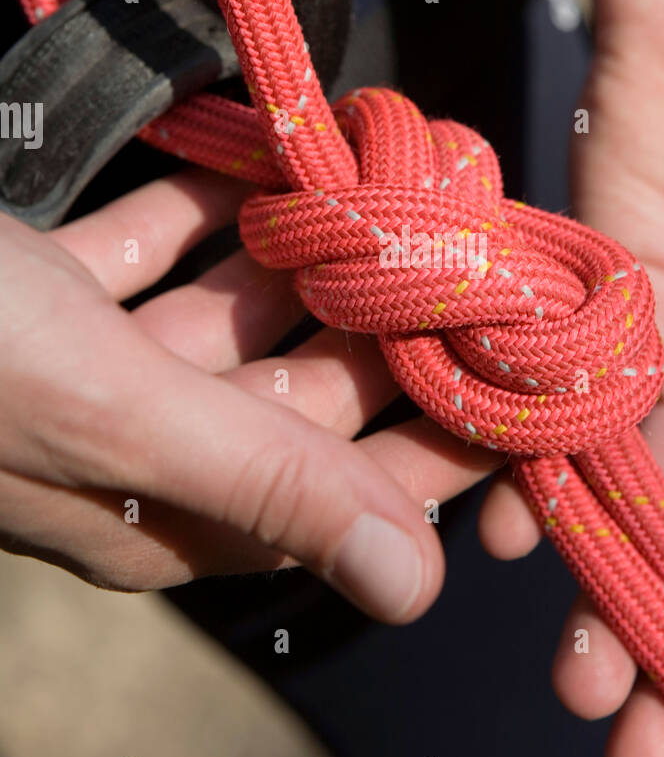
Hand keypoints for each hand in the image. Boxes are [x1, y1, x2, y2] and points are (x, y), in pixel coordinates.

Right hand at [0, 168, 498, 613]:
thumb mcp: (112, 412)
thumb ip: (265, 483)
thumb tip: (415, 590)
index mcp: (162, 512)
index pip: (344, 491)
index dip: (438, 439)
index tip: (523, 375)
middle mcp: (136, 451)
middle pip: (300, 394)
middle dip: (385, 321)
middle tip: (471, 250)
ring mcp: (88, 368)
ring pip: (229, 316)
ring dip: (301, 257)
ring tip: (381, 192)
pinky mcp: (47, 294)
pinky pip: (152, 251)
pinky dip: (203, 211)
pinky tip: (256, 165)